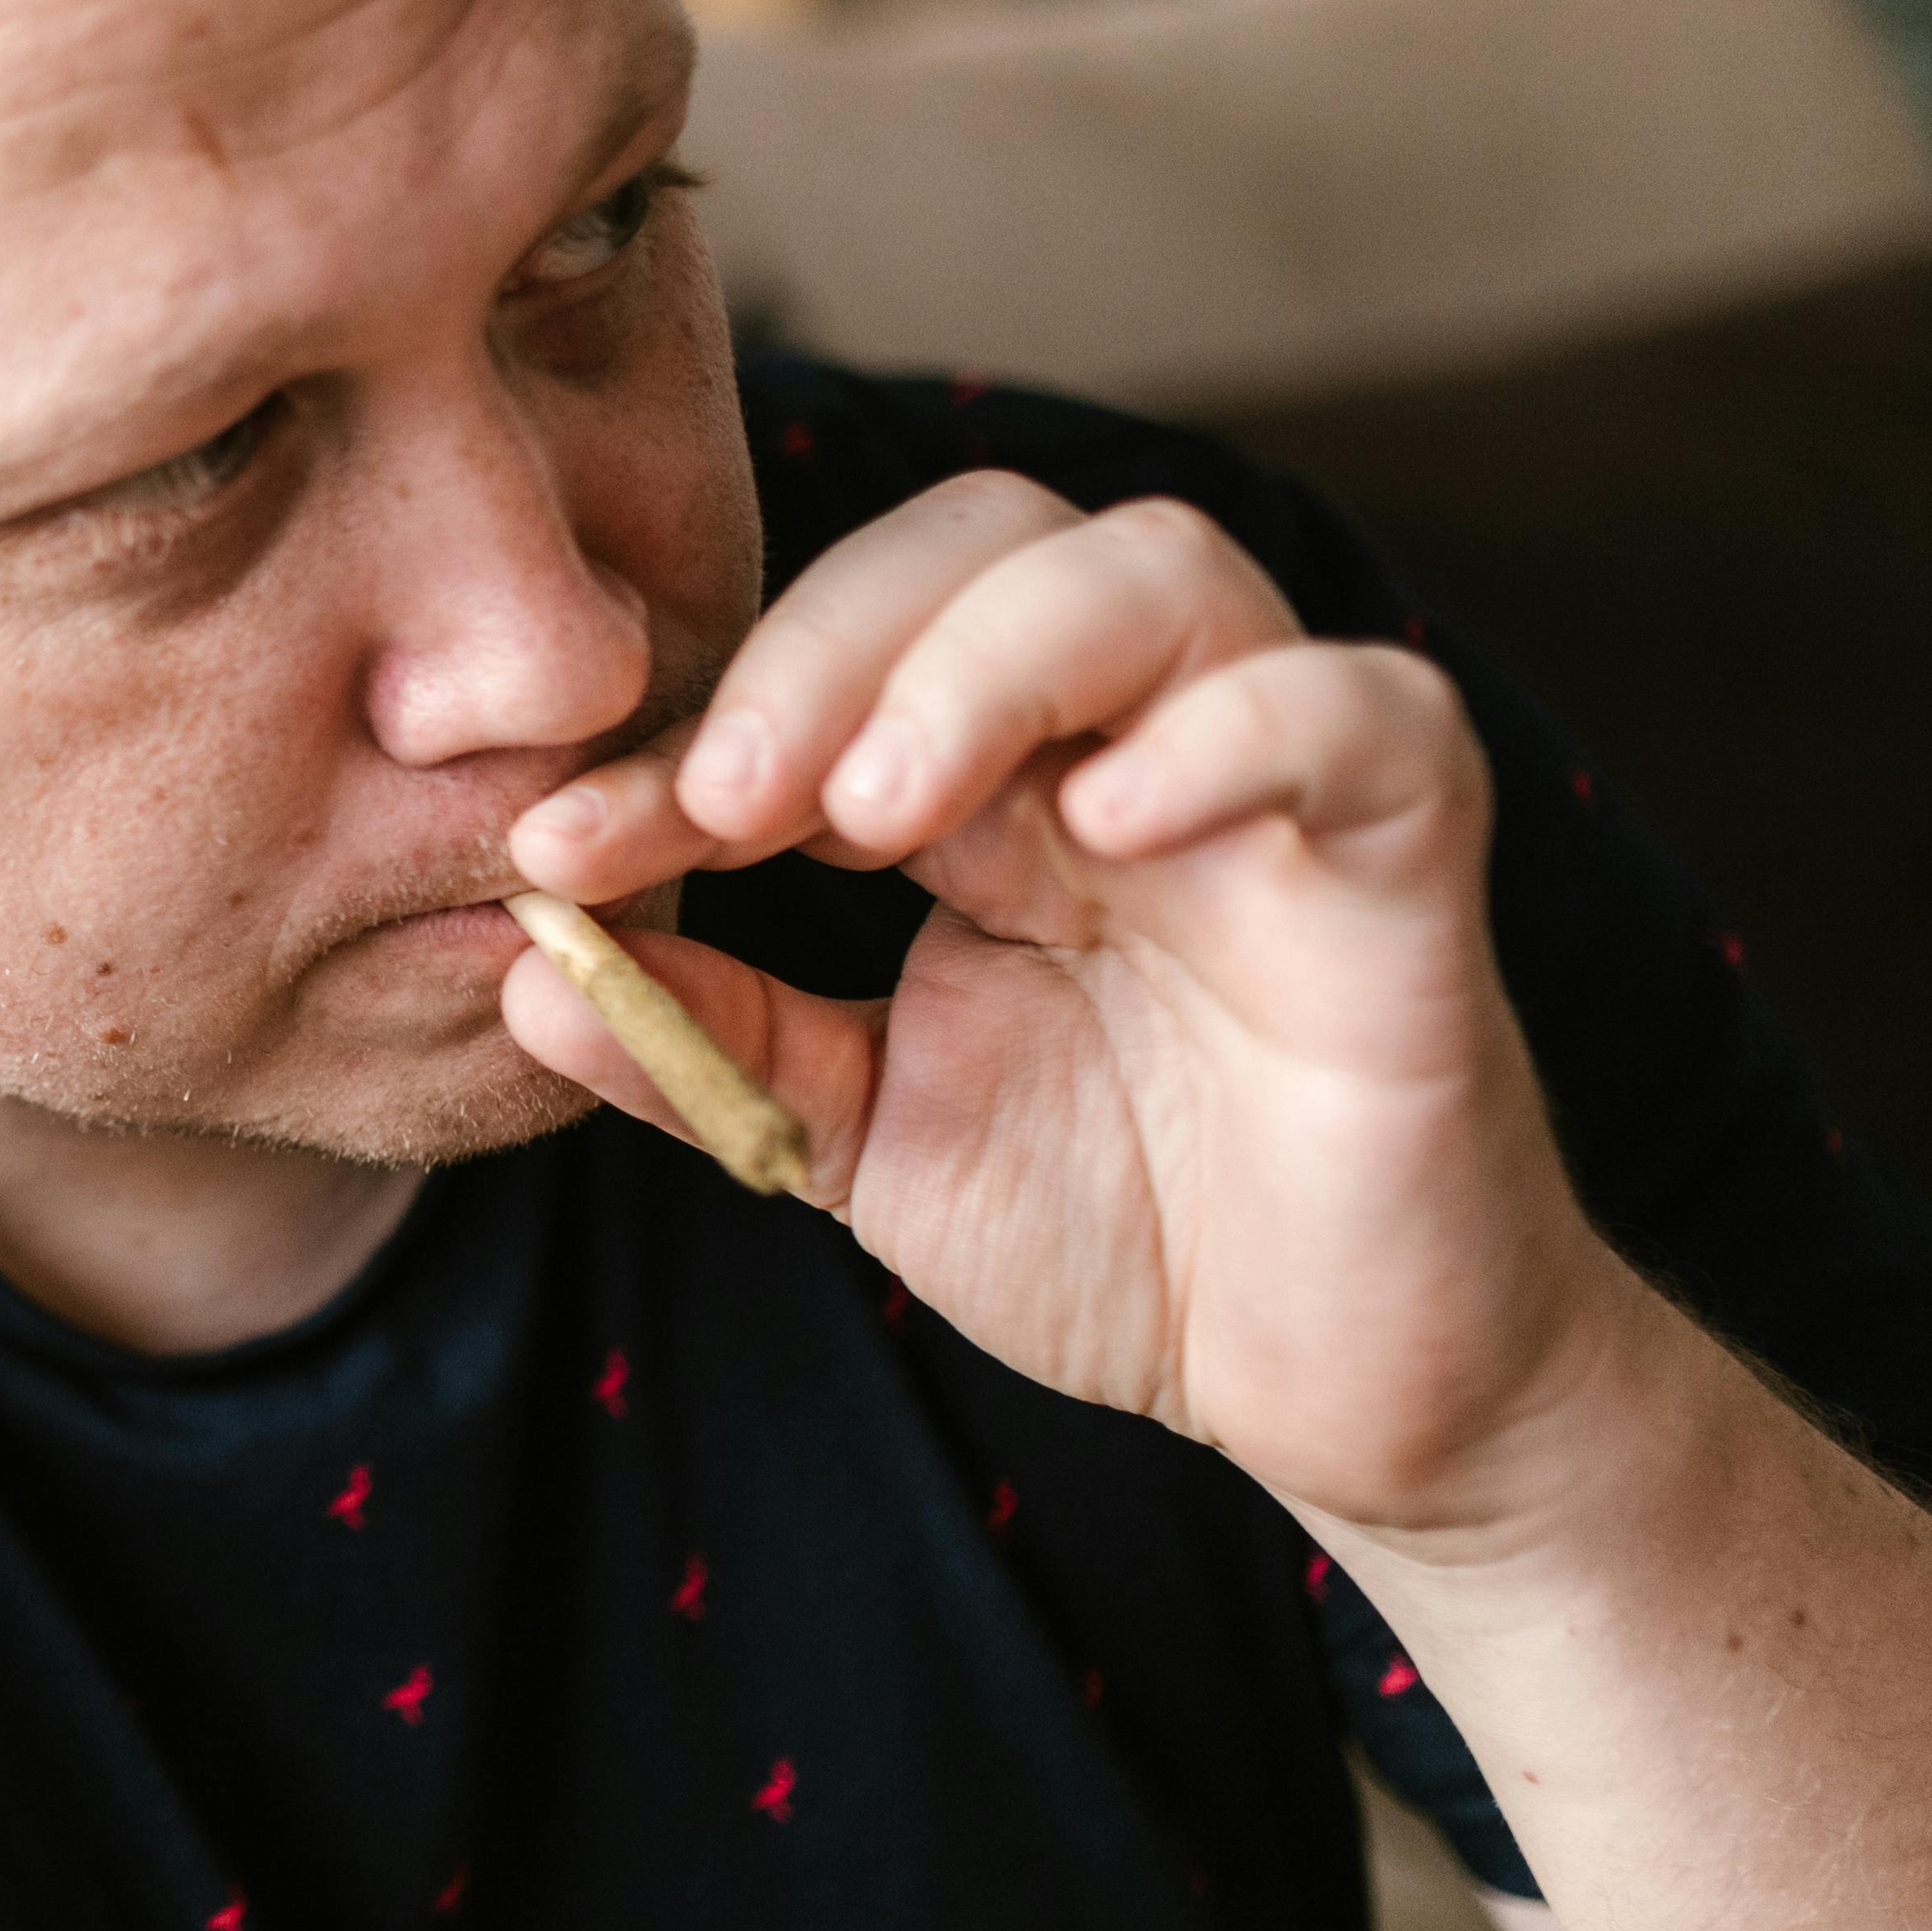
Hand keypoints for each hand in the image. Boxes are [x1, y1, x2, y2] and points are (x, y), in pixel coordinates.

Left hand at [504, 473, 1635, 1538]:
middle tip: (728, 801)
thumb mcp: (864, 1141)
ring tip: (878, 811)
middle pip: (984, 542)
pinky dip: (1239, 727)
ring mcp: (1275, 781)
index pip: (829, 658)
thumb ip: (712, 1045)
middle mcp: (1126, 739)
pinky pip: (1362, 709)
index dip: (680, 732)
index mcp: (994, 782)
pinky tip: (1112, 817)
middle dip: (828, 646)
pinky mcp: (1410, 853)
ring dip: (991, 658)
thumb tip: (521, 970)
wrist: (1340, 1388)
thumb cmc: (1128, 1234)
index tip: (554, 848)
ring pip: (1157, 570)